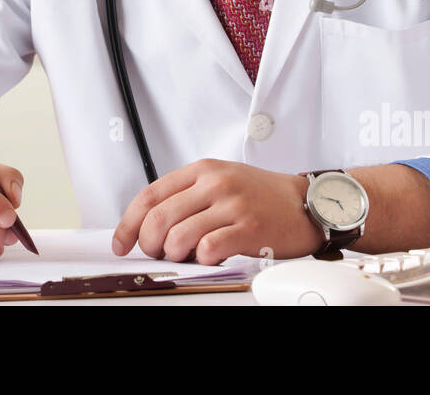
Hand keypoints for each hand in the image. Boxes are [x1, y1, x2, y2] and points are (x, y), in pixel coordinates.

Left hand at [110, 159, 324, 264]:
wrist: (308, 203)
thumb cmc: (262, 195)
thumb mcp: (221, 180)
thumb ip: (187, 196)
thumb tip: (149, 224)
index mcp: (202, 170)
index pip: (150, 195)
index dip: (129, 223)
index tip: (122, 243)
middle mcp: (215, 183)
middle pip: (158, 218)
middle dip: (149, 245)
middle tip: (157, 254)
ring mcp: (232, 205)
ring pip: (178, 237)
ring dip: (175, 255)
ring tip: (188, 255)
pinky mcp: (249, 228)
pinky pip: (208, 249)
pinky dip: (202, 260)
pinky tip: (210, 257)